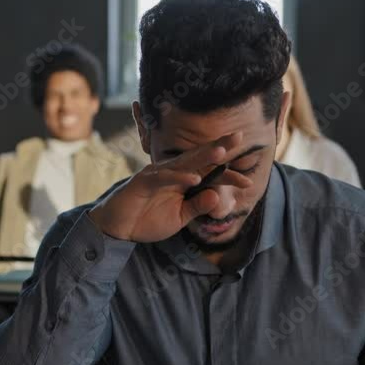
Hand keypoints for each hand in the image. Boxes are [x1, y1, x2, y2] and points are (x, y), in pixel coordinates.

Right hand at [88, 132, 251, 242]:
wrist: (117, 228)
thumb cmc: (146, 220)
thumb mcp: (179, 218)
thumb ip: (197, 207)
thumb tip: (217, 197)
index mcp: (182, 180)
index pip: (208, 173)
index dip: (227, 175)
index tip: (247, 181)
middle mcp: (171, 172)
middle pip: (198, 157)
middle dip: (219, 147)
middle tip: (239, 136)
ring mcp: (157, 175)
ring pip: (183, 162)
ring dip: (202, 157)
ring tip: (222, 153)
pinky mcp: (143, 182)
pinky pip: (164, 178)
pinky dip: (179, 178)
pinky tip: (194, 180)